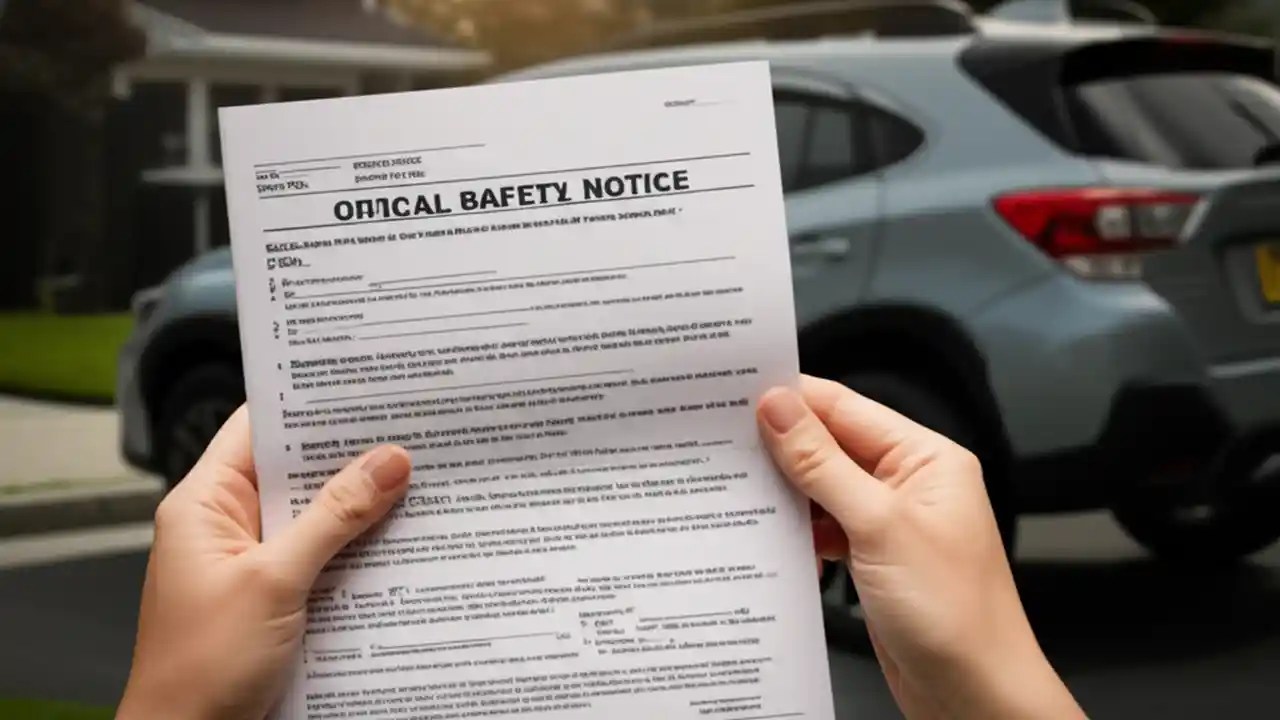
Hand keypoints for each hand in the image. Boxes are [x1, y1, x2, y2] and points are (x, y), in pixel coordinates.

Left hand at [117, 407, 411, 719]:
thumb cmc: (201, 669)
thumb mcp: (274, 581)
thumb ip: (334, 518)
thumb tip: (387, 462)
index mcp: (203, 503)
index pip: (257, 428)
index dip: (308, 405)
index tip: (365, 390)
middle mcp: (224, 525)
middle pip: (293, 471)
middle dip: (349, 456)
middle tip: (410, 433)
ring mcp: (250, 561)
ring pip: (313, 514)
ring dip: (357, 504)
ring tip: (415, 480)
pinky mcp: (274, 595)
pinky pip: (320, 555)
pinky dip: (354, 547)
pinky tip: (396, 541)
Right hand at [758, 377, 1083, 719]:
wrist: (976, 697)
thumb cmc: (955, 615)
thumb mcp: (879, 527)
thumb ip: (822, 463)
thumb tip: (778, 408)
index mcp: (926, 458)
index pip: (845, 407)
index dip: (791, 398)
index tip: (735, 393)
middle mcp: (910, 483)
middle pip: (830, 445)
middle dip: (780, 445)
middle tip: (721, 441)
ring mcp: (890, 522)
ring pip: (822, 488)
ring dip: (784, 490)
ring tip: (736, 487)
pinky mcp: (873, 558)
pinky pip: (824, 527)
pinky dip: (796, 530)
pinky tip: (769, 534)